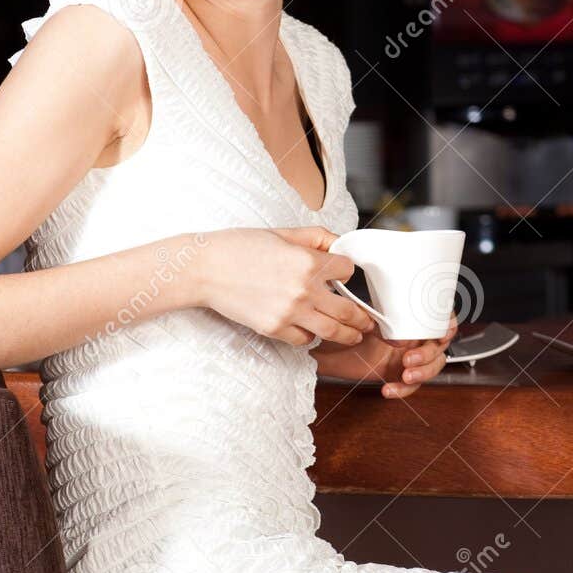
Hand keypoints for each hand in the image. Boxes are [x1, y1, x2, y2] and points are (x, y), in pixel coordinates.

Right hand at [194, 226, 377, 346]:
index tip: (343, 274)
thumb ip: (317, 237)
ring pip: (332, 331)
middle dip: (361, 317)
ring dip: (347, 335)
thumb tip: (339, 246)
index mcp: (309, 262)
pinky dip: (310, 337)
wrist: (205, 268)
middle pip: (348, 310)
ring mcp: (290, 312)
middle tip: (367, 322)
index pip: (347, 271)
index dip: (347, 270)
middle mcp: (305, 290)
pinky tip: (312, 332)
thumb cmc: (240, 246)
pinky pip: (303, 340)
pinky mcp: (274, 328)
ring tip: (354, 336)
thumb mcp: (284, 232)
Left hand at [312, 315, 458, 398]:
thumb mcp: (362, 315)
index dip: (448, 327)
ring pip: (431, 367)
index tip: (442, 335)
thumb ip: (380, 317)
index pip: (441, 318)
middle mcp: (413, 335)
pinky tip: (389, 389)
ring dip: (423, 373)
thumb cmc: (343, 324)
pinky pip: (410, 385)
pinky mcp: (397, 374)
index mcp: (410, 315)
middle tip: (409, 359)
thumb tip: (393, 325)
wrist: (326, 347)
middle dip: (429, 356)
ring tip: (405, 376)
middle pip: (439, 347)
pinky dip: (403, 390)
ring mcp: (407, 355)